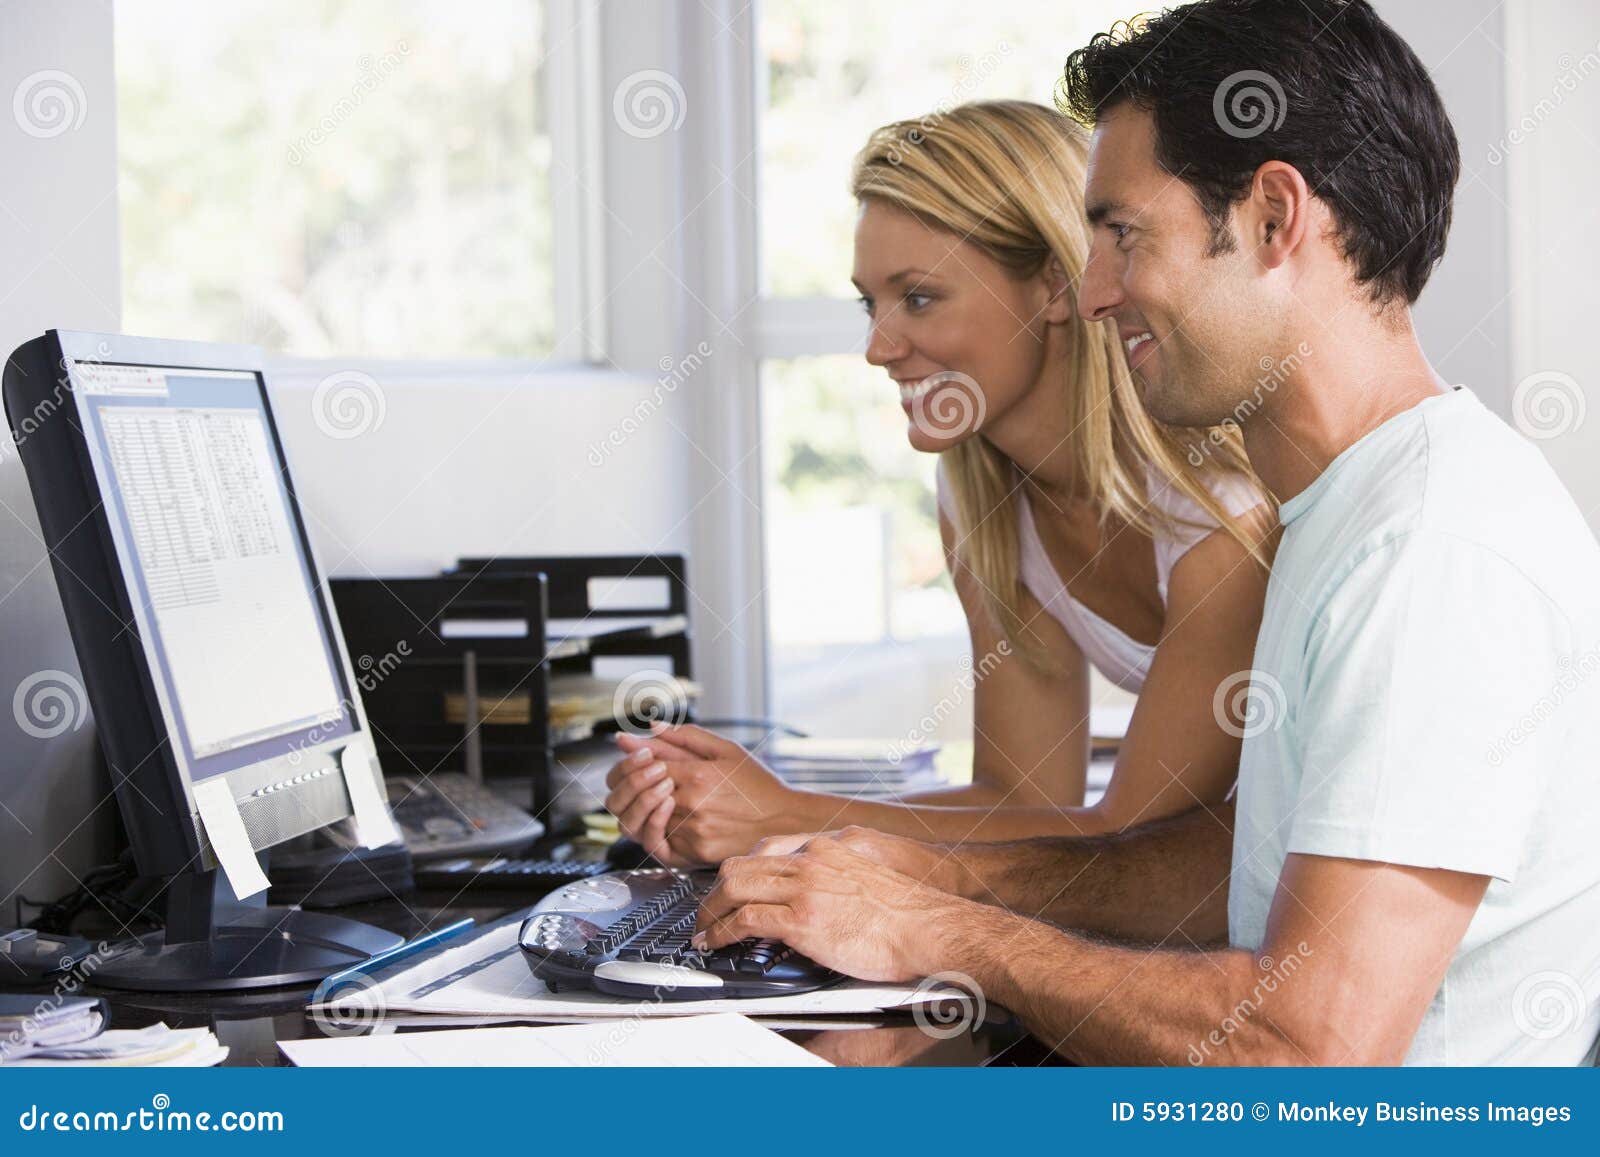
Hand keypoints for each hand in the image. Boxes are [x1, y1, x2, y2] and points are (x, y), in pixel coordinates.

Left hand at [604, 724, 808, 865]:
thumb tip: (652, 726)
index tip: (644, 759)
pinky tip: (671, 820)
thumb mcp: (726, 750)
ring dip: (646, 807)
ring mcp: (691, 832)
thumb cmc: (756, 783)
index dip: (639, 761)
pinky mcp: (694, 854)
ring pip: (647, 818)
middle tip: (645, 780)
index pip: (647, 765)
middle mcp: (691, 805)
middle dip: (637, 783)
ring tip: (662, 799)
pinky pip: (660, 843)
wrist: (782, 820)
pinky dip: (658, 830)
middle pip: (641, 793)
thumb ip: (686, 737)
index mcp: (697, 775)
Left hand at [692, 832, 981, 982]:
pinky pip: (745, 920)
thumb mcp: (867, 877)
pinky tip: (717, 942)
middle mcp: (810, 860)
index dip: (740, 870)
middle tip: (706, 910)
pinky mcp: (802, 920)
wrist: (929, 927)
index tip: (730, 885)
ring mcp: (804, 888)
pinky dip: (722, 932)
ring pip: (735, 887)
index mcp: (827, 848)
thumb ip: (835, 878)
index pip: (765, 848)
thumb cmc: (909, 913)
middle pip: (741, 864)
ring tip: (703, 929)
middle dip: (715, 890)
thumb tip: (818, 900)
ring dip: (710, 911)